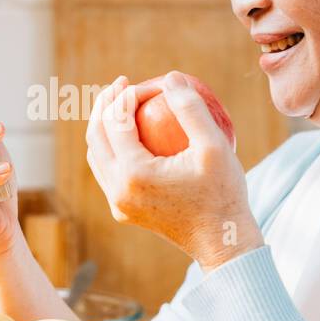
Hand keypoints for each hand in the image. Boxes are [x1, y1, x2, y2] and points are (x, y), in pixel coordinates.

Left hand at [86, 71, 262, 270]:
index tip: (151, 84)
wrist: (223, 243)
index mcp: (134, 174)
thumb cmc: (223, 194)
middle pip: (96, 136)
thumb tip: (170, 78)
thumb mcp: (214, 146)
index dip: (129, 95)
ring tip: (121, 104)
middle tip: (122, 83)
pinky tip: (130, 133)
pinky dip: (112, 148)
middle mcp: (118, 190)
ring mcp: (118, 204)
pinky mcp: (124, 211)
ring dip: (104, 126)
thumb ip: (191, 107)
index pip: (117, 121)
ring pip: (96, 155)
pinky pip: (107, 172)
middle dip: (106, 104)